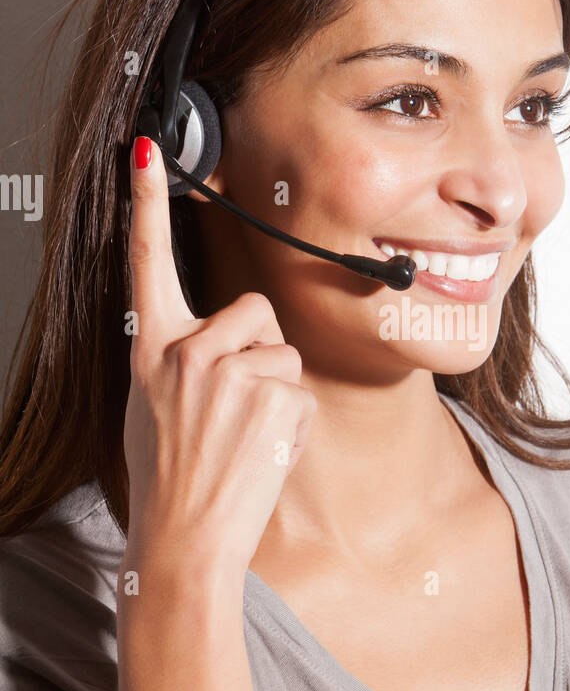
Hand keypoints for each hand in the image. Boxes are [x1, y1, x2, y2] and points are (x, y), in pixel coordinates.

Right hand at [122, 134, 316, 584]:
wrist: (185, 539)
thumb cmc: (170, 477)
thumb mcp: (155, 407)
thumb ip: (183, 362)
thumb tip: (226, 342)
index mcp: (151, 350)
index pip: (146, 262)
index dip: (146, 203)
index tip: (146, 151)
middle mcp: (185, 351)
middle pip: (254, 310)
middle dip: (258, 351)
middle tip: (234, 408)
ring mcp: (230, 371)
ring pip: (284, 352)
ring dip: (277, 390)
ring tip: (244, 436)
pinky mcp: (273, 393)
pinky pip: (302, 389)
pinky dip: (292, 420)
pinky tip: (262, 449)